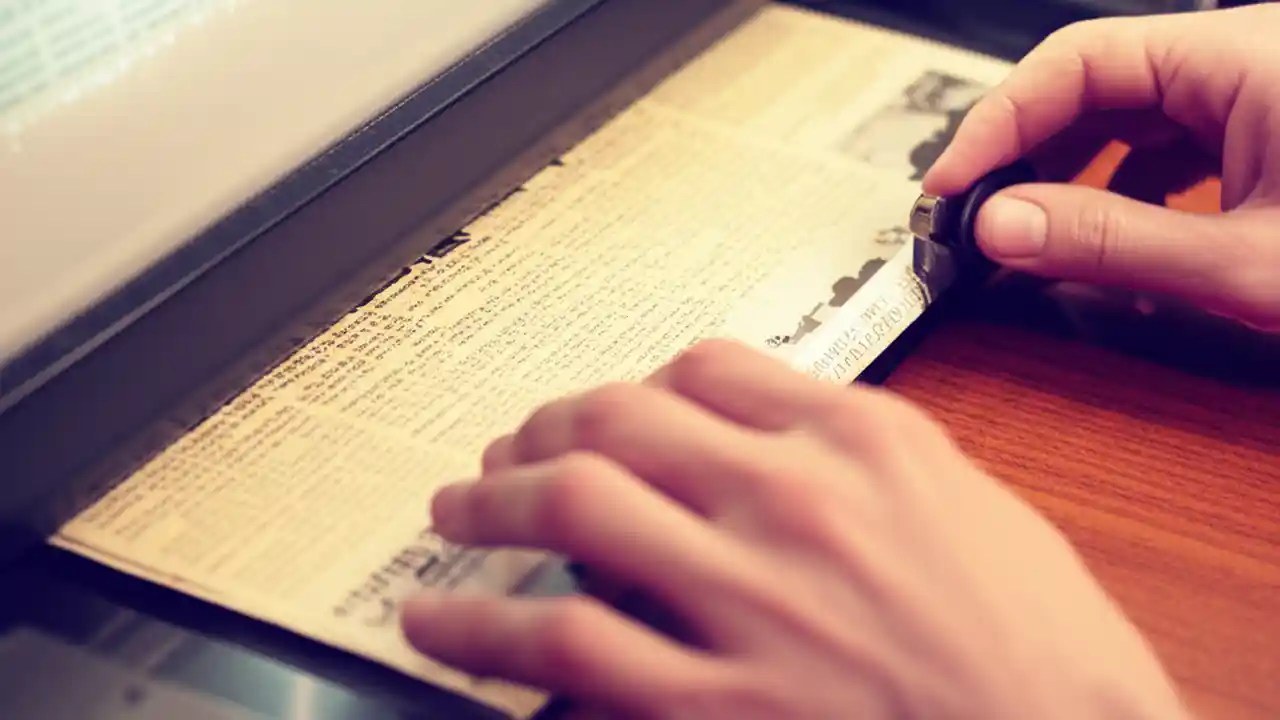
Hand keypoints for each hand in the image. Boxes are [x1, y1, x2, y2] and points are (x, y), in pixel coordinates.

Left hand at [401, 340, 1187, 718]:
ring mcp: (750, 599)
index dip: (638, 385)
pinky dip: (480, 626)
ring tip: (455, 512)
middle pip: (620, 417)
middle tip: (510, 448)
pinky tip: (441, 619)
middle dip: (545, 427)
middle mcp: (797, 499)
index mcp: (865, 441)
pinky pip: (561, 645)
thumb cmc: (1044, 652)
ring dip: (490, 504)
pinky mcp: (714, 704)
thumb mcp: (969, 510)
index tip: (613, 409)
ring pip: (571, 510)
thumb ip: (859, 460)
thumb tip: (763, 441)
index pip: (708, 368)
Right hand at [925, 5, 1279, 331]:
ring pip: (1125, 121)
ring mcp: (1253, 97)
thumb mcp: (1246, 261)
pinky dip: (1119, 196)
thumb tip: (998, 226)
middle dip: (1025, 153)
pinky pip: (1164, 150)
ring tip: (1021, 235)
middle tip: (969, 215)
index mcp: (1240, 56)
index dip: (999, 122)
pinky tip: (1099, 245)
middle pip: (1093, 87)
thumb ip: (1115, 243)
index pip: (1077, 59)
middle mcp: (1242, 61)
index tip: (950, 184)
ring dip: (1067, 179)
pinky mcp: (1260, 138)